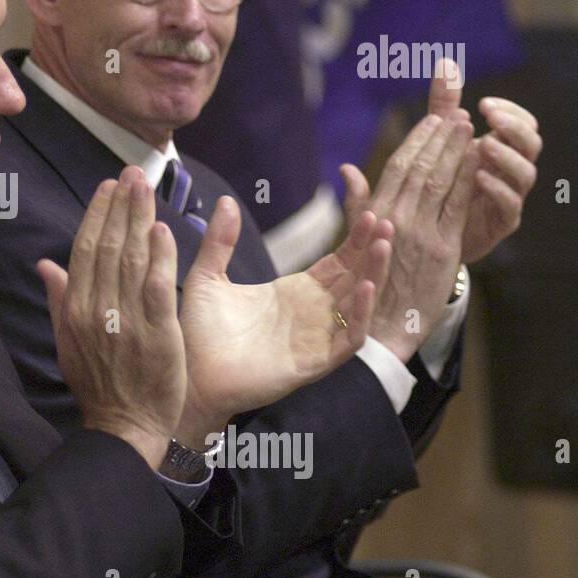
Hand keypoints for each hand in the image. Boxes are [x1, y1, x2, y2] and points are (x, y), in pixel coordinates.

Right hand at [38, 167, 185, 469]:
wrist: (122, 427)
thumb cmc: (97, 384)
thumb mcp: (67, 341)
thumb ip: (59, 299)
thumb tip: (45, 264)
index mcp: (74, 309)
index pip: (85, 249)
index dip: (97, 215)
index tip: (108, 187)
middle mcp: (96, 309)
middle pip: (108, 246)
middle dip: (120, 205)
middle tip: (132, 173)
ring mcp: (126, 321)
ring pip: (132, 259)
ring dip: (139, 218)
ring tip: (147, 187)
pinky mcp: (157, 334)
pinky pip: (157, 288)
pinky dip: (160, 257)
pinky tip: (164, 229)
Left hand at [175, 197, 391, 448]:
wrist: (189, 377)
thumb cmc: (199, 333)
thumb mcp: (208, 277)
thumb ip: (220, 241)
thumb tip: (226, 200)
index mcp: (295, 292)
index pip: (338, 261)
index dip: (356, 239)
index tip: (370, 212)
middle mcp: (312, 314)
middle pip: (355, 277)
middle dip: (372, 250)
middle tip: (387, 221)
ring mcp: (316, 338)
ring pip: (358, 305)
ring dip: (373, 275)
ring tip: (383, 246)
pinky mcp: (314, 363)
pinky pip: (347, 339)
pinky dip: (359, 315)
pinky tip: (363, 288)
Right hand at [340, 59, 479, 360]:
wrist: (380, 330)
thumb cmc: (362, 290)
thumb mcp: (351, 244)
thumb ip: (356, 203)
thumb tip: (348, 170)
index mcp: (372, 216)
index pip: (396, 168)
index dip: (416, 140)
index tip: (432, 120)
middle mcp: (394, 220)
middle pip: (420, 168)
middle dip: (440, 138)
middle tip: (456, 112)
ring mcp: (420, 232)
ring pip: (439, 180)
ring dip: (456, 149)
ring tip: (468, 127)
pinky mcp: (442, 248)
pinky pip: (456, 204)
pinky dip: (467, 177)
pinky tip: (476, 158)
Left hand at [422, 60, 540, 262]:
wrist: (426, 236)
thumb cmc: (436, 183)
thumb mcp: (437, 141)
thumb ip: (443, 105)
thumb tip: (444, 61)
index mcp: (500, 148)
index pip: (521, 123)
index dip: (509, 111)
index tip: (484, 103)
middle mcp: (509, 170)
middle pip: (531, 143)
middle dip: (513, 126)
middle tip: (489, 116)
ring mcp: (508, 196)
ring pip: (526, 173)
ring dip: (506, 156)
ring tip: (482, 145)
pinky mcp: (499, 223)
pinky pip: (510, 205)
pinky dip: (497, 189)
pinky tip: (477, 177)